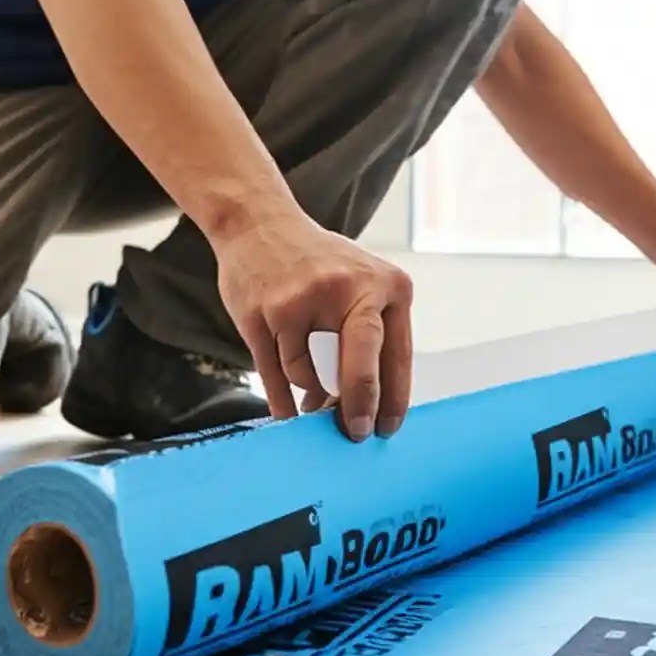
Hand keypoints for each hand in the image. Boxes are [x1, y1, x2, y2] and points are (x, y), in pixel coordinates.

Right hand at [212, 212, 412, 441]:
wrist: (258, 222)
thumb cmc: (315, 262)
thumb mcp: (361, 281)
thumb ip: (372, 332)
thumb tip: (370, 402)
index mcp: (385, 284)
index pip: (397, 355)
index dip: (393, 399)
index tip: (385, 428)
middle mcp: (346, 288)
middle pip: (360, 365)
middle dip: (360, 406)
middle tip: (355, 433)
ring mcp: (300, 300)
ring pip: (309, 374)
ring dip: (311, 397)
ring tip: (313, 402)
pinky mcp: (263, 313)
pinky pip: (276, 373)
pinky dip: (283, 399)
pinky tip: (289, 411)